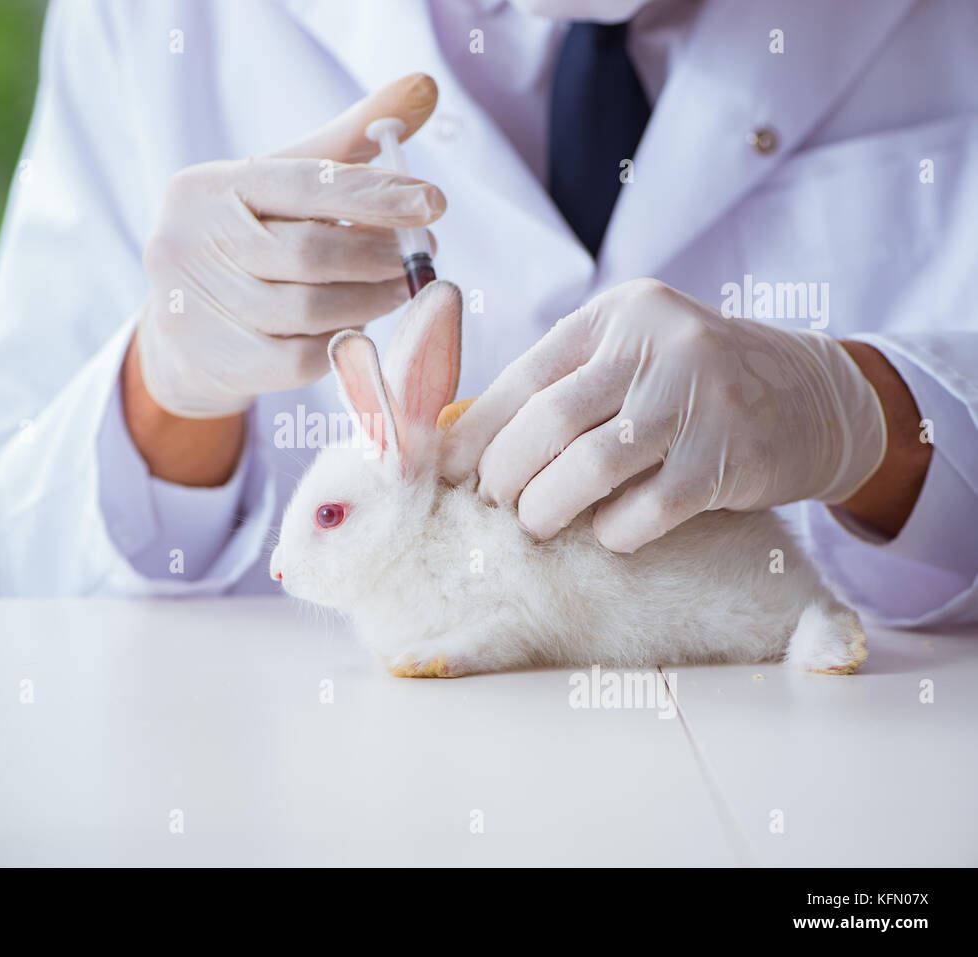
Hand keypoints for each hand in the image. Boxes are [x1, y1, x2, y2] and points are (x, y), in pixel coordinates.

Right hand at [133, 73, 444, 419]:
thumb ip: (348, 143)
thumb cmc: (247, 240)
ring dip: (369, 302)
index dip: (374, 195)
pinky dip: (338, 342)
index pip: (303, 185)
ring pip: (308, 311)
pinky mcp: (212, 359)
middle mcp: (186, 242)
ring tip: (400, 288)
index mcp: (206, 186)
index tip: (433, 204)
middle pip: (308, 253)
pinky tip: (356, 326)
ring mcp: (192, 306)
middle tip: (420, 256)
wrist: (184, 327)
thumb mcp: (283, 185)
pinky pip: (298, 358)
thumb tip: (424, 91)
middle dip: (377, 255)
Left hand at [440, 279, 888, 551]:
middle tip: (493, 504)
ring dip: (548, 507)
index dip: (476, 431)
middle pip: (550, 421)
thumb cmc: (693, 388)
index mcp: (619, 315)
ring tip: (536, 524)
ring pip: (592, 466)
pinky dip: (614, 531)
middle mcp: (659, 343)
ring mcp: (701, 398)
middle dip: (506, 474)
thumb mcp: (631, 359)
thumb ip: (563, 386)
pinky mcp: (731, 456)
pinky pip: (648, 509)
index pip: (526, 376)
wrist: (814, 398)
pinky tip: (608, 533)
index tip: (446, 471)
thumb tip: (461, 441)